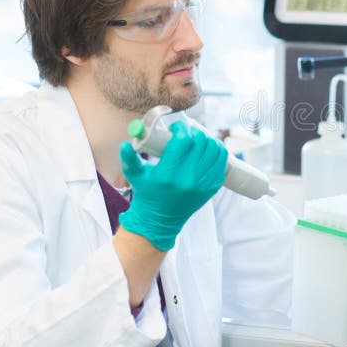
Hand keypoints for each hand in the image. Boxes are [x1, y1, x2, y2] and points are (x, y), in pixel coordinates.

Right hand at [119, 120, 227, 250]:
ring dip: (206, 139)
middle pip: (201, 142)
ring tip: (196, 140)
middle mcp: (188, 179)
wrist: (161, 219)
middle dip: (194, 132)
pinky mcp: (213, 187)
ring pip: (214, 148)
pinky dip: (217, 150)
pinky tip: (206, 149)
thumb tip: (125, 143)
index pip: (184, 140)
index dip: (182, 128)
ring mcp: (203, 184)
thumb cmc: (146, 193)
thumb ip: (128, 158)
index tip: (176, 127)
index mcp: (168, 174)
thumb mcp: (135, 176)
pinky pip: (222, 160)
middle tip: (186, 132)